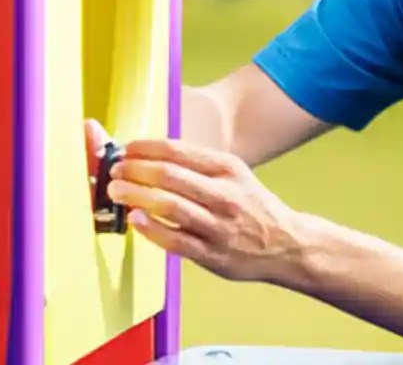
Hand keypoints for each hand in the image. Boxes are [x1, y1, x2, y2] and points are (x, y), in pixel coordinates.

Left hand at [91, 125, 308, 285]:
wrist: (287, 244)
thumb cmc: (251, 206)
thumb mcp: (234, 174)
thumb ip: (198, 166)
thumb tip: (150, 156)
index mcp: (227, 169)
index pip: (179, 151)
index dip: (146, 148)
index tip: (126, 149)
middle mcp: (224, 194)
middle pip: (170, 176)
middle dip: (135, 170)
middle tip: (115, 170)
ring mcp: (218, 226)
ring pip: (171, 206)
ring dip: (137, 196)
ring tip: (116, 191)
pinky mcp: (213, 255)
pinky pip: (176, 240)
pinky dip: (152, 230)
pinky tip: (135, 220)